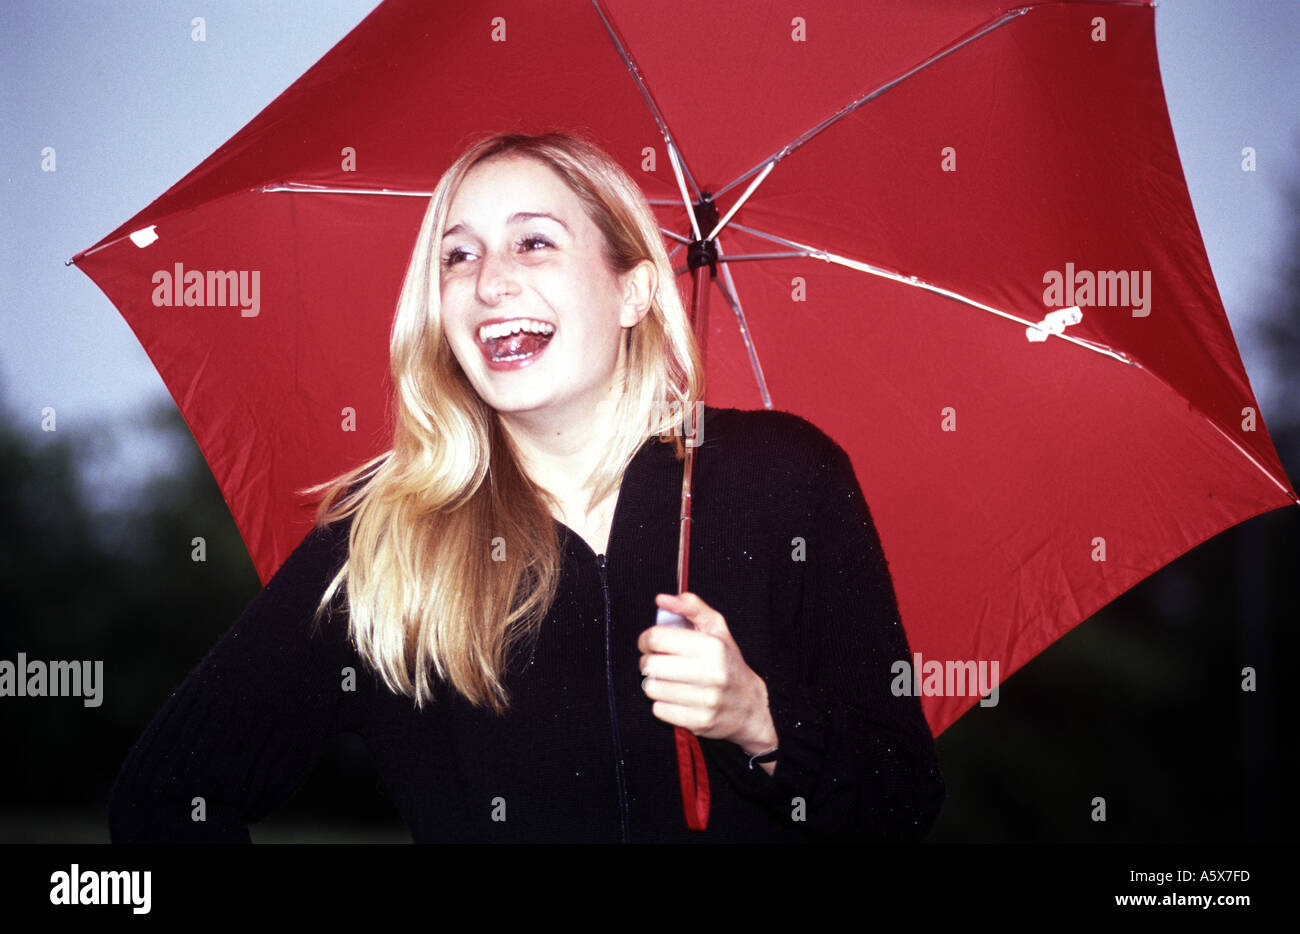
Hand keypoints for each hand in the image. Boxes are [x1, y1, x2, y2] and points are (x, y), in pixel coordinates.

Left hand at [638, 592, 778, 774]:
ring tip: (668, 680)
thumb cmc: (728, 663)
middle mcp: (711, 673)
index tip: (650, 643)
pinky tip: (675, 697)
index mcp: (713, 646)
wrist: (749, 706)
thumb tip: (662, 599)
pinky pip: (659, 710)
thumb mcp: (717, 629)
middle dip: (648, 662)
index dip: (647, 639)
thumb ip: (691, 607)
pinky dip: (662, 703)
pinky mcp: (699, 721)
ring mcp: (706, 699)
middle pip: (651, 664)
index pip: (657, 638)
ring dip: (655, 684)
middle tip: (657, 662)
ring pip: (652, 688)